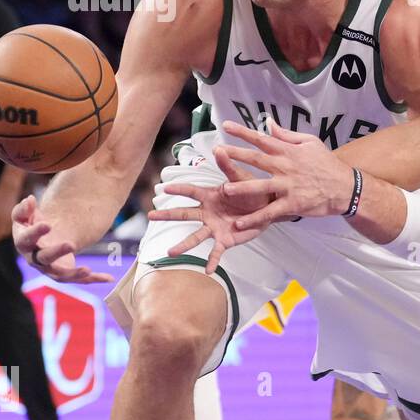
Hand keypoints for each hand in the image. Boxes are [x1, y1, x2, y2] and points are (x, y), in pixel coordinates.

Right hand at [11, 194, 112, 283]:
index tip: (47, 224)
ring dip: (74, 273)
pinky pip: (80, 279)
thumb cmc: (32, 225)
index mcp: (24, 243)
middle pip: (44, 258)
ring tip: (87, 269)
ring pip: (61, 275)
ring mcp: (50, 269)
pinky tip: (109, 278)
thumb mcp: (25, 215)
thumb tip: (29, 200)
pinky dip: (94, 278)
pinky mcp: (65, 274)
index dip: (35, 232)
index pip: (26, 239)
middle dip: (57, 252)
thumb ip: (25, 208)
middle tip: (71, 244)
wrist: (42, 239)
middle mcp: (35, 259)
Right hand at [145, 149, 274, 273]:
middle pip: (184, 214)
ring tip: (169, 253)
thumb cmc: (252, 190)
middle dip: (167, 215)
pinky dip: (212, 260)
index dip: (178, 189)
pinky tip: (207, 270)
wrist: (269, 207)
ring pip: (195, 236)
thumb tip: (219, 148)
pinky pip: (216, 251)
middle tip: (150, 215)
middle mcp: (208, 212)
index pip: (191, 192)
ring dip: (183, 245)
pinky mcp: (225, 240)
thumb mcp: (241, 178)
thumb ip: (229, 166)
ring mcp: (214, 227)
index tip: (163, 188)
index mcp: (210, 195)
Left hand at [208, 120, 354, 230]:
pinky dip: (255, 218)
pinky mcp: (292, 204)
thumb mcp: (310, 143)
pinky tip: (240, 223)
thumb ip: (287, 135)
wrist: (345, 187)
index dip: (243, 132)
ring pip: (261, 186)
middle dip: (235, 154)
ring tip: (224, 189)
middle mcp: (286, 167)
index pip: (262, 138)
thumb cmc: (327, 164)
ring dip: (242, 188)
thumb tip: (269, 123)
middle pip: (257, 159)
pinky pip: (270, 212)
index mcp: (288, 151)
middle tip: (216, 152)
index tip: (225, 126)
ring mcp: (288, 186)